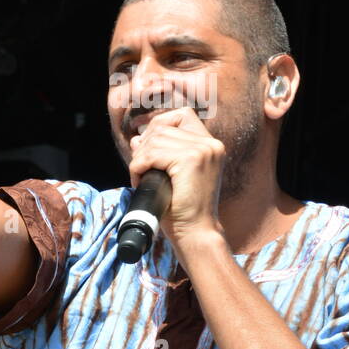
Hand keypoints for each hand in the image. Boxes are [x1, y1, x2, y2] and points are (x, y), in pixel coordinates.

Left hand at [128, 106, 224, 254]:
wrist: (195, 232)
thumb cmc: (183, 209)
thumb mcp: (173, 175)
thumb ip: (161, 153)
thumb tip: (137, 137)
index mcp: (211, 146)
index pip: (182, 115)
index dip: (160, 124)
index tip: (146, 144)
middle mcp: (210, 144)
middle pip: (163, 127)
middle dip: (144, 146)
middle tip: (140, 169)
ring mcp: (202, 150)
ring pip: (155, 139)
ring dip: (140, 158)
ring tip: (141, 178)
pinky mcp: (190, 159)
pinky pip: (152, 154)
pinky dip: (139, 166)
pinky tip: (140, 180)